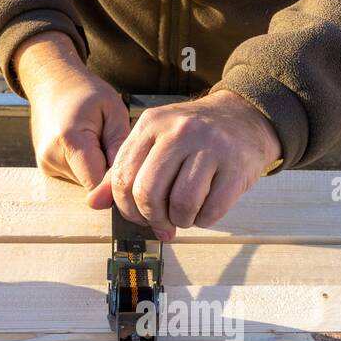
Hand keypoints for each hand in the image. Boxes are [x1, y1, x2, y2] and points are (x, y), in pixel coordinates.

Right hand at [15, 32, 129, 189]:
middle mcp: (51, 157)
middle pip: (93, 186)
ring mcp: (45, 164)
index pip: (98, 183)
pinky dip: (87, 168)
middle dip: (109, 174)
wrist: (52, 82)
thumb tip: (119, 188)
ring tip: (97, 142)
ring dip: (98, 170)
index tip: (131, 171)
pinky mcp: (45, 168)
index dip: (119, 183)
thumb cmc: (87, 93)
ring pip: (86, 184)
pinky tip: (86, 147)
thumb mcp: (114, 110)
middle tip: (111, 144)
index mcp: (69, 139)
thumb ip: (119, 148)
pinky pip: (76, 179)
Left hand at [85, 90, 281, 239]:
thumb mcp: (156, 140)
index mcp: (152, 124)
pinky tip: (206, 209)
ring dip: (181, 221)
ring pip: (181, 204)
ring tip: (185, 215)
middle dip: (153, 218)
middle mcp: (179, 131)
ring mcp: (210, 147)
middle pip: (148, 193)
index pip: (122, 177)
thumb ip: (125, 170)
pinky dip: (205, 220)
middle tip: (163, 223)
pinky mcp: (236, 166)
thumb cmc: (196, 135)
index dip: (126, 208)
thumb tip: (94, 202)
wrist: (245, 117)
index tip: (139, 217)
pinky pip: (211, 210)